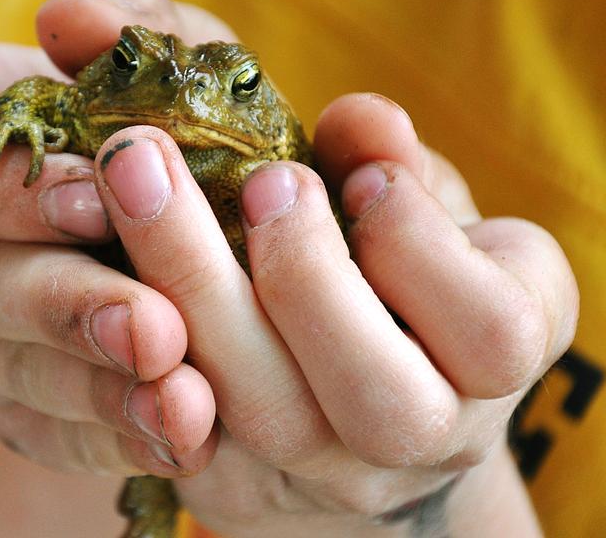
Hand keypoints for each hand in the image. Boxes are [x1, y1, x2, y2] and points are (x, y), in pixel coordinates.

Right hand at [0, 0, 236, 479]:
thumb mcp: (157, 71)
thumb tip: (70, 21)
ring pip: (11, 372)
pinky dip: (118, 436)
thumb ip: (126, 32)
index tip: (96, 198)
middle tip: (157, 327)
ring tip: (189, 403)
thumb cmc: (155, 130)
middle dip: (66, 307)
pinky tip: (185, 437)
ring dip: (103, 390)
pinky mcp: (18, 403)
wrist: (173, 233)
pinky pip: (50, 434)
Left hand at [82, 103, 575, 534]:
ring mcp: (336, 477)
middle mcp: (433, 435)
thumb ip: (390, 158)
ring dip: (197, 293)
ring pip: (271, 421)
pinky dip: (144, 346)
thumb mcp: (411, 199)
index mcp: (500, 351)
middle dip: (301, 276)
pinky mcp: (244, 486)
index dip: (417, 248)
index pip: (493, 332)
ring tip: (142, 182)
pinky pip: (187, 434)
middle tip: (253, 178)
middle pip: (382, 403)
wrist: (358, 381)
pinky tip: (106, 262)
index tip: (358, 178)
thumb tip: (363, 118)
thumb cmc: (395, 261)